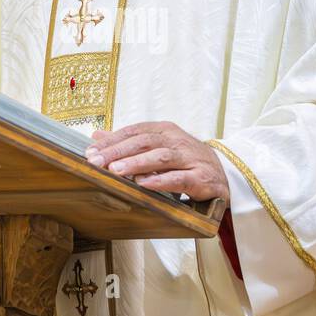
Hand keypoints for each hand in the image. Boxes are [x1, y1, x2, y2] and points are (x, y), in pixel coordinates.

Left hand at [85, 121, 229, 205]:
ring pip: (160, 157)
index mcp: (164, 130)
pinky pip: (179, 178)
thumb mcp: (158, 146)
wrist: (225, 172)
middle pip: (144, 142)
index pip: (134, 132)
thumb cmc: (185, 159)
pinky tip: (145, 184)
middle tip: (97, 161)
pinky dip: (161, 181)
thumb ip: (128, 142)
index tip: (90, 151)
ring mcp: (189, 158)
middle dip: (118, 152)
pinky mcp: (200, 178)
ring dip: (136, 163)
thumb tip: (97, 136)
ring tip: (116, 170)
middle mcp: (176, 141)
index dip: (112, 141)